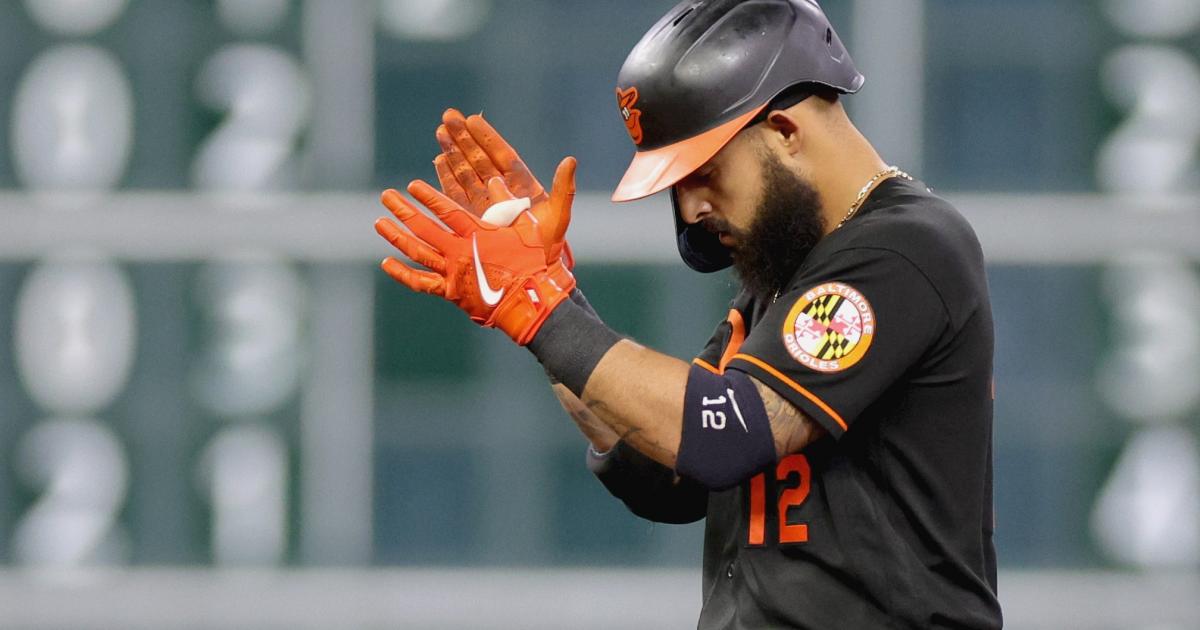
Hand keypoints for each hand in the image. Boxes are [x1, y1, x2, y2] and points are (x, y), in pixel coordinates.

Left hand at [374, 164, 576, 344]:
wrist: (535, 302)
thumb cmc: (542, 264)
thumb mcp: (551, 224)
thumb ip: (551, 191)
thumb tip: (553, 164)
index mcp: (479, 234)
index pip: (447, 210)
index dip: (428, 196)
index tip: (412, 185)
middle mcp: (460, 252)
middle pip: (424, 228)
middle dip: (403, 209)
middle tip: (386, 196)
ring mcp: (452, 273)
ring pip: (417, 252)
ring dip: (396, 236)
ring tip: (379, 221)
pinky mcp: (450, 292)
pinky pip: (420, 282)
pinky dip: (402, 273)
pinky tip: (386, 262)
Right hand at [434, 109, 575, 271]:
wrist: (534, 274)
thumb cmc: (549, 246)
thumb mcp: (559, 214)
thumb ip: (564, 187)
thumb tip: (571, 160)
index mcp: (521, 186)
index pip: (502, 156)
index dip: (487, 137)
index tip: (472, 119)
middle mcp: (501, 192)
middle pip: (480, 159)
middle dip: (463, 138)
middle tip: (447, 116)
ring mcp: (484, 204)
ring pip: (466, 172)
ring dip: (452, 152)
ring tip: (439, 131)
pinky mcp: (471, 218)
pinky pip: (457, 194)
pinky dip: (446, 177)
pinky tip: (437, 160)